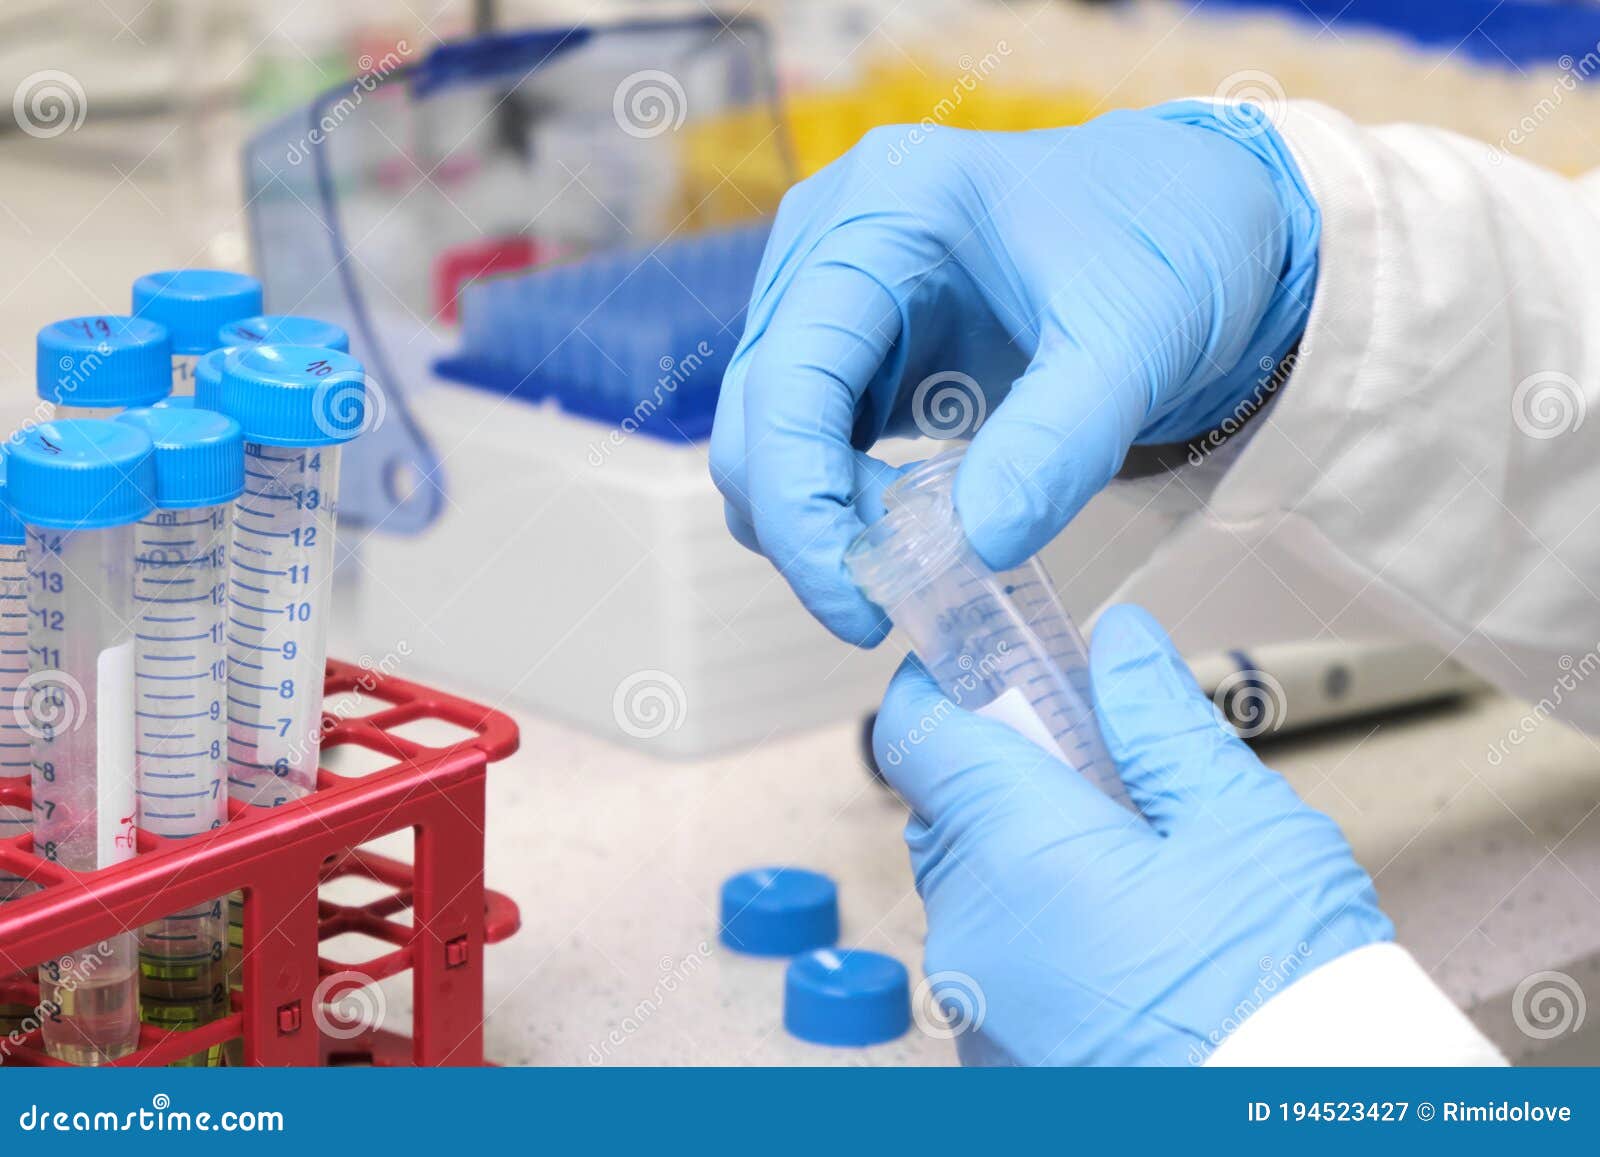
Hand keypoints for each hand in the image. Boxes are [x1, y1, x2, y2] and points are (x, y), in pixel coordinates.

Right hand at [711, 102, 1318, 643]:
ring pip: (769, 439)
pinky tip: (915, 530)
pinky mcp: (857, 342)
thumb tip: (972, 550)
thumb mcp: (1140, 339)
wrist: (1209, 217)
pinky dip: (844, 504)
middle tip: (894, 601)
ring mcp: (835, 292)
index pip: (787, 378)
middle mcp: (831, 241)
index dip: (801, 507)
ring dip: (821, 521)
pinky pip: (812, 442)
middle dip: (808, 524)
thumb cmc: (1178, 241)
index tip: (858, 605)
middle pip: (756, 416)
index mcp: (885, 209)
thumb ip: (1057, 443)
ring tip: (921, 558)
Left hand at [874, 604, 1390, 1065]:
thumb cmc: (1286, 996)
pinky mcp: (992, 1065)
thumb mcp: (1243, 825)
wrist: (1300, 1127)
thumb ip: (1160, 722)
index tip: (988, 676)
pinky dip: (1036, 945)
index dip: (944, 689)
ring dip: (1026, 868)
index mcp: (1014, 849)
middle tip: (1103, 779)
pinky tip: (1123, 955)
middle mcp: (968, 932)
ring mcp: (973, 1009)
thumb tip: (1118, 644)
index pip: (916, 733)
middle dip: (1009, 781)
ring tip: (1133, 880)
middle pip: (947, 812)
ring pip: (971, 894)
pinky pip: (990, 971)